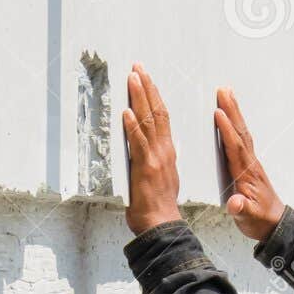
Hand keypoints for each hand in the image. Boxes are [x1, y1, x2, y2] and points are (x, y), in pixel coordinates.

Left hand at [123, 64, 182, 234]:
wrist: (162, 225)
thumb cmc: (159, 208)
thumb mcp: (160, 179)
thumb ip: (153, 162)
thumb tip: (143, 152)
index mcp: (168, 153)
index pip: (163, 118)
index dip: (154, 96)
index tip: (147, 79)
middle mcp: (164, 151)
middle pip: (158, 112)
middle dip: (147, 87)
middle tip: (138, 67)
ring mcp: (155, 158)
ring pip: (149, 121)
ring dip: (140, 98)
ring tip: (133, 78)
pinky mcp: (146, 167)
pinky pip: (138, 143)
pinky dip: (132, 126)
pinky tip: (125, 111)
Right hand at [215, 87, 284, 241]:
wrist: (275, 224)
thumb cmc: (259, 221)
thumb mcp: (248, 219)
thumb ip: (241, 210)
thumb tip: (235, 203)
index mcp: (246, 174)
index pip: (235, 148)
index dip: (227, 131)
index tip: (219, 113)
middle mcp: (250, 164)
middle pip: (240, 133)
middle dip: (232, 111)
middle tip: (223, 90)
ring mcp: (251, 162)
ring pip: (242, 132)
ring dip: (234, 112)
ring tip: (227, 93)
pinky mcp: (250, 164)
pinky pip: (242, 138)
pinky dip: (236, 124)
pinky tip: (232, 116)